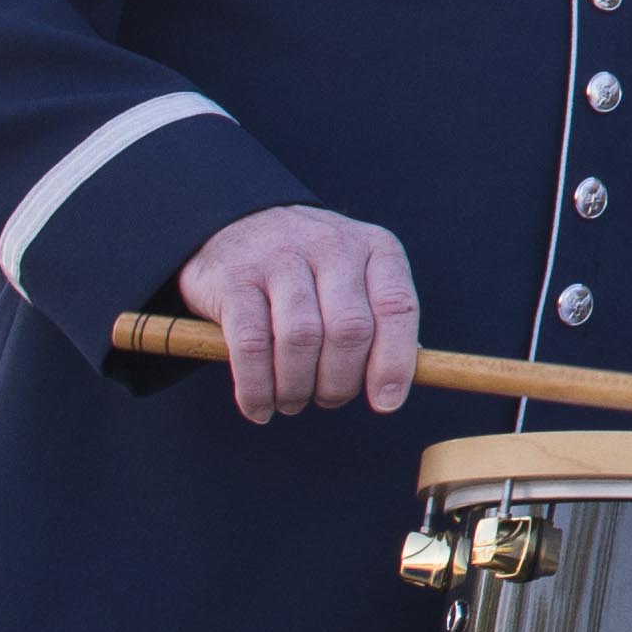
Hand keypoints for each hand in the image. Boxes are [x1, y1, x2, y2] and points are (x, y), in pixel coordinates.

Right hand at [177, 205, 419, 422]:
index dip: (394, 362)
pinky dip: (257, 388)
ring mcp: (280, 258)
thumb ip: (379, 320)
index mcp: (376, 247)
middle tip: (328, 399)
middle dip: (340, 382)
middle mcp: (332, 246)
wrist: (238, 224)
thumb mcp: (356, 276)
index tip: (385, 403)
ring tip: (292, 402)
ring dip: (298, 388)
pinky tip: (259, 407)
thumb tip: (396, 383)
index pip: (397, 307)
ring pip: (301, 339)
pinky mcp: (235, 278)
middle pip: (349, 330)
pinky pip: (251, 345)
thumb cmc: (311, 270)